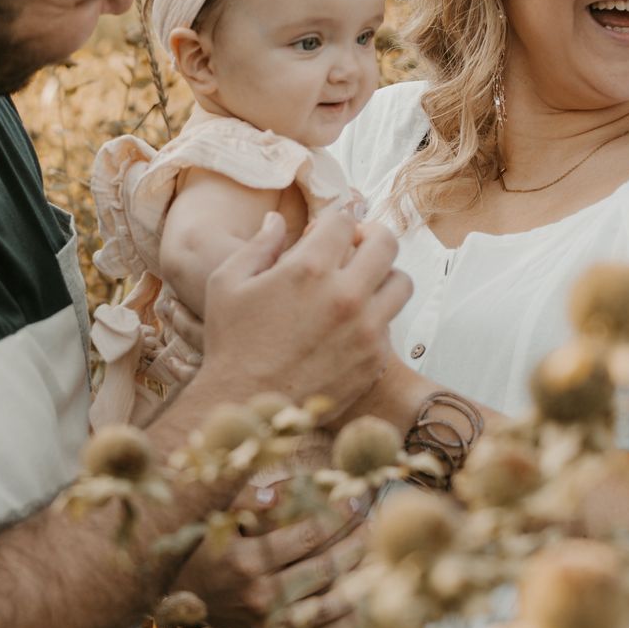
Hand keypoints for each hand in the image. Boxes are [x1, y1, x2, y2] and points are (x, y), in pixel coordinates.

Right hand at [171, 502, 365, 627]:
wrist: (178, 593)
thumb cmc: (204, 547)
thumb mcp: (218, 516)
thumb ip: (248, 499)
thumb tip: (279, 490)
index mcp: (249, 560)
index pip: (309, 534)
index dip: (338, 516)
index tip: (357, 499)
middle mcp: (260, 595)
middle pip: (324, 569)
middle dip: (355, 544)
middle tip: (375, 525)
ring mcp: (265, 624)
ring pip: (324, 607)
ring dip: (357, 586)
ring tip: (378, 562)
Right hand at [198, 209, 410, 426]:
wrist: (248, 407)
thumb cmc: (231, 344)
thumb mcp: (227, 283)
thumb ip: (258, 245)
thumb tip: (276, 220)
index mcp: (309, 269)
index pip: (344, 221)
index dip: (335, 221)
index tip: (328, 231)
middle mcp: (346, 295)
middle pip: (386, 244)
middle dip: (372, 236)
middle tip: (358, 244)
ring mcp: (366, 329)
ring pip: (401, 283)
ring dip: (383, 276)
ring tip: (363, 283)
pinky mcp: (375, 359)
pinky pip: (391, 325)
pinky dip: (376, 319)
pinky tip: (352, 325)